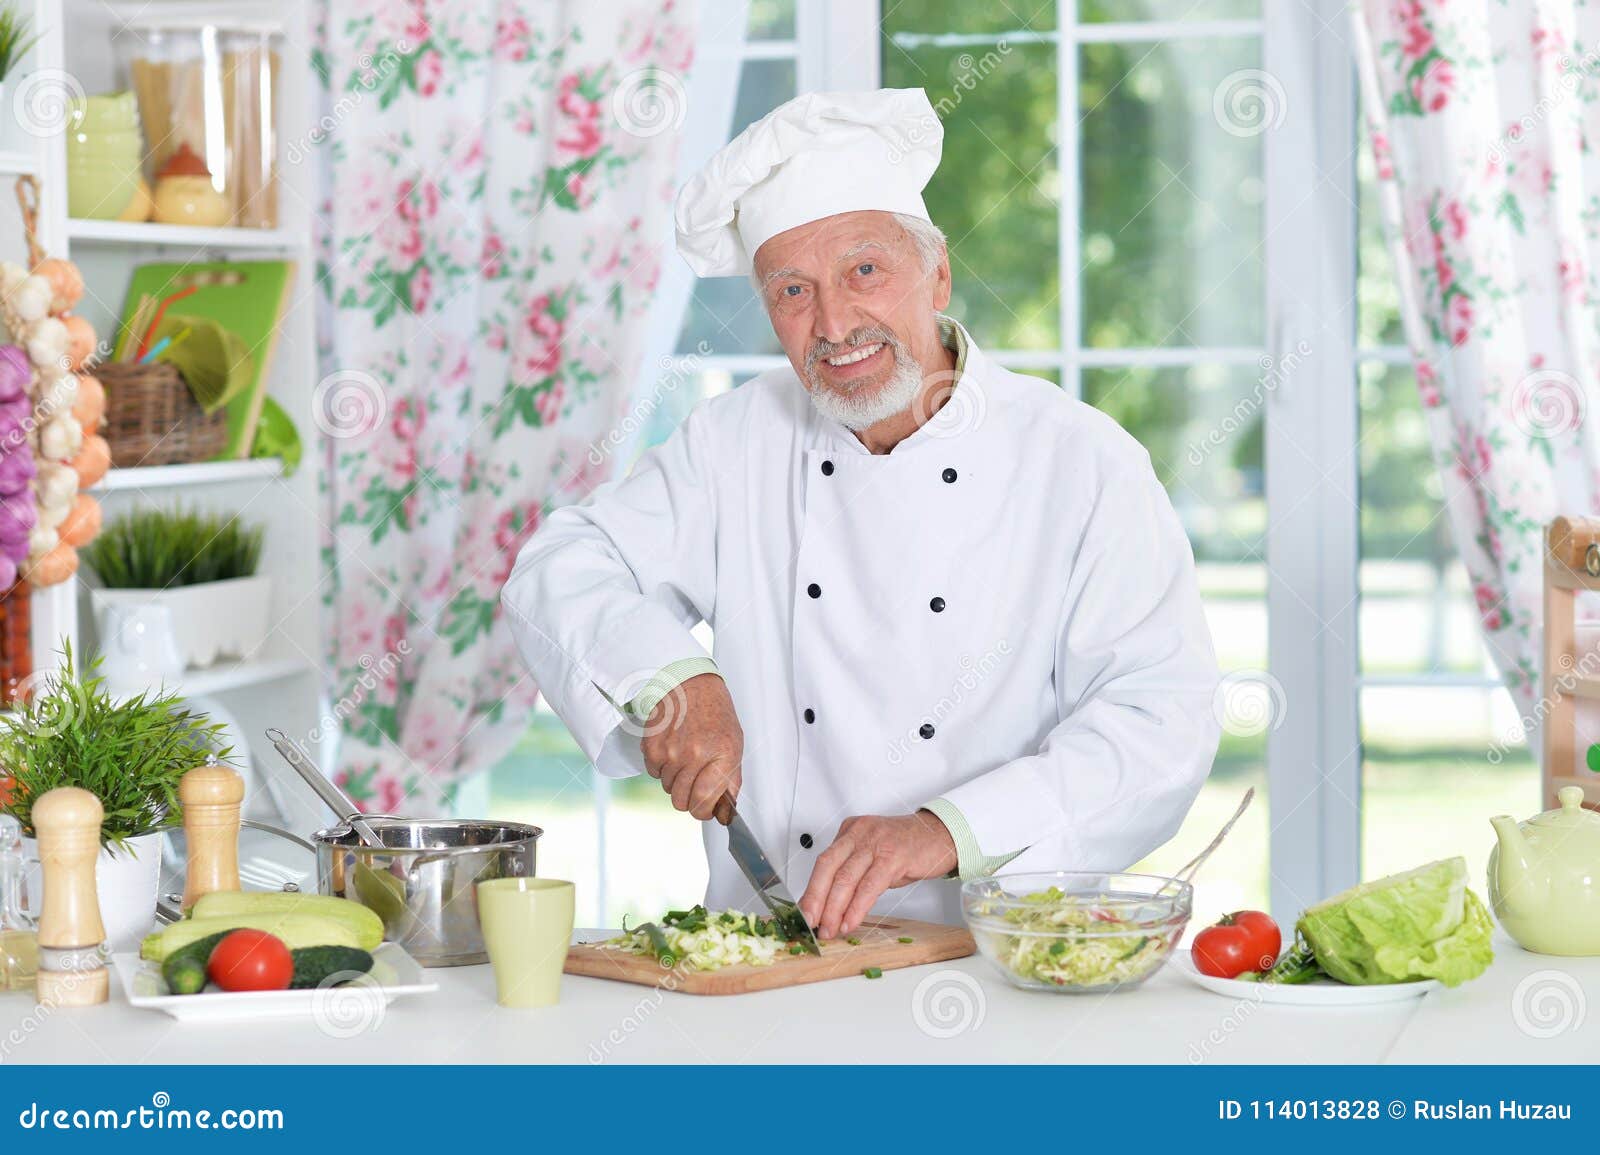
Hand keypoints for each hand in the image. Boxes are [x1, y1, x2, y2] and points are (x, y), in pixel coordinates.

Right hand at [639, 673, 742, 821]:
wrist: (688, 683)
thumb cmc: (714, 711)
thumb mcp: (734, 744)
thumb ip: (731, 780)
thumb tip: (725, 813)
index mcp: (721, 755)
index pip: (703, 802)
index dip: (704, 811)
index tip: (706, 808)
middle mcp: (694, 755)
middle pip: (682, 802)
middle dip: (689, 799)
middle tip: (696, 784)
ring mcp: (670, 752)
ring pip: (667, 789)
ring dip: (676, 780)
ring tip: (685, 757)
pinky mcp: (651, 747)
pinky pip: (654, 774)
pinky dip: (662, 767)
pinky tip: (673, 748)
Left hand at [798, 811, 957, 939]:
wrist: (941, 835)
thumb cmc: (907, 848)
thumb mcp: (873, 855)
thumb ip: (852, 872)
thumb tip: (829, 904)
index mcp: (850, 831)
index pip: (823, 862)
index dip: (811, 890)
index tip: (804, 913)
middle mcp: (859, 833)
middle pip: (827, 868)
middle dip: (815, 899)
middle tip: (810, 924)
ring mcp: (876, 843)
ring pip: (846, 878)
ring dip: (834, 909)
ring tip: (829, 929)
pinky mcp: (894, 857)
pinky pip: (869, 886)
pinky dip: (857, 907)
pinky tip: (850, 922)